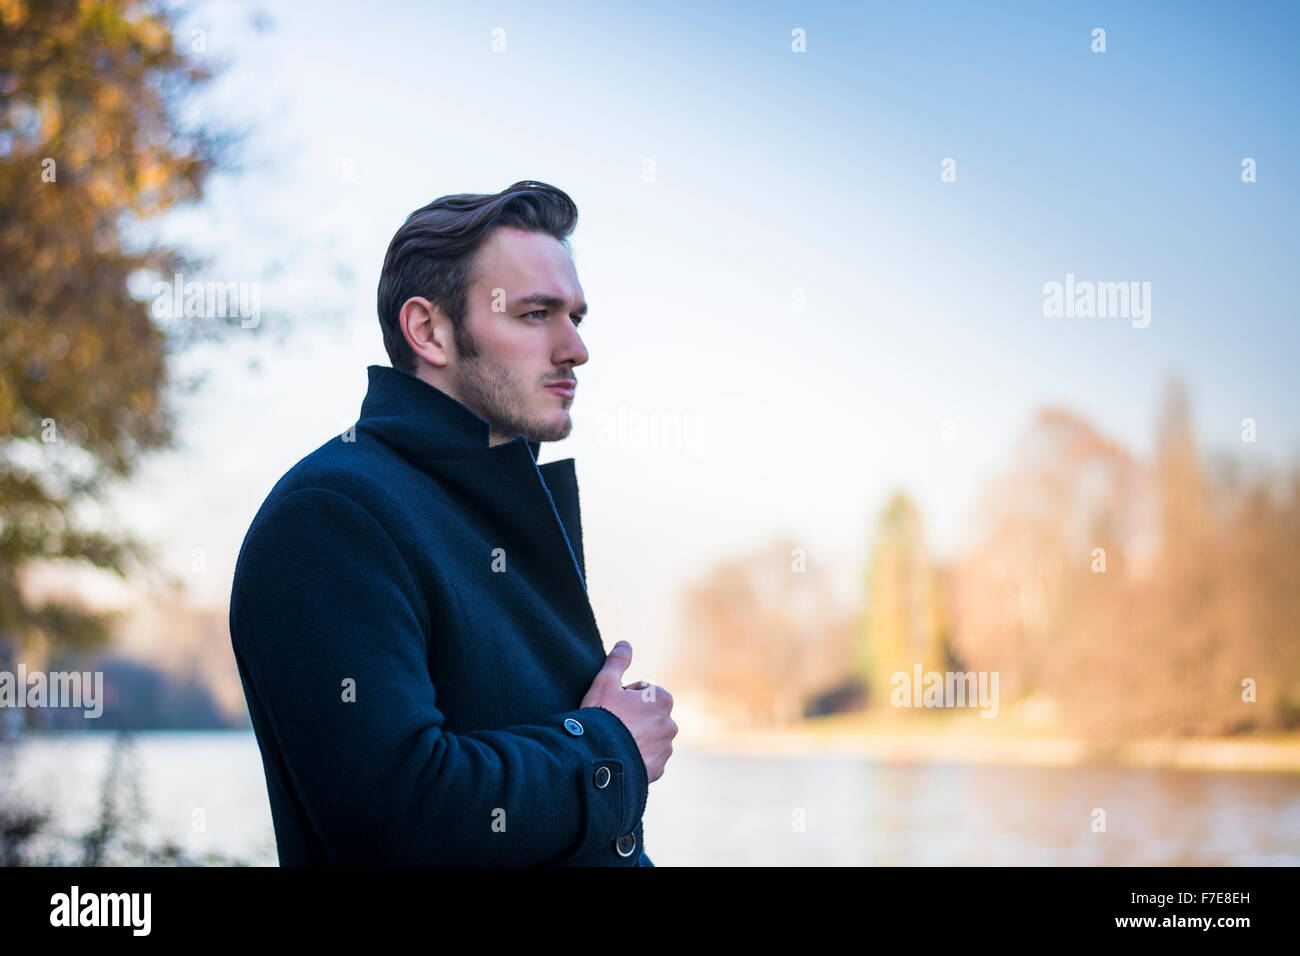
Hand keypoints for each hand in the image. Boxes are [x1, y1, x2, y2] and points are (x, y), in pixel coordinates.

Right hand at [579, 641, 675, 782]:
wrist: (598, 759)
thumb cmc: (602, 717)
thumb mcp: (605, 682)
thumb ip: (617, 661)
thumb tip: (625, 644)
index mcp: (662, 700)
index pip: (644, 693)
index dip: (625, 696)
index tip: (613, 705)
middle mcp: (670, 725)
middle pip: (648, 715)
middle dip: (634, 717)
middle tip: (613, 723)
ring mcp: (665, 749)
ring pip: (650, 738)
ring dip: (637, 738)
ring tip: (615, 742)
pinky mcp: (658, 769)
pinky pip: (648, 759)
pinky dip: (638, 758)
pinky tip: (621, 756)